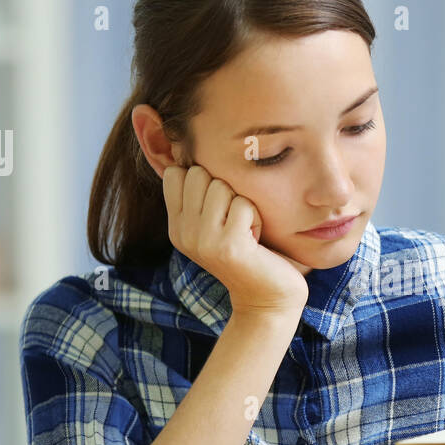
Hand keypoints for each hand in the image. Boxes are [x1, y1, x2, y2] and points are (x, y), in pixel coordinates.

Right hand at [162, 163, 309, 316]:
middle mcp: (183, 233)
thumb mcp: (217, 222)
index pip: (176, 173)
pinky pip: (245, 204)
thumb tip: (183, 145)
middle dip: (226, 190)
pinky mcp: (227, 246)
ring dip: (243, 204)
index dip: (205, 179)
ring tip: (247, 231)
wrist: (268, 299)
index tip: (221, 209)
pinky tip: (256, 241)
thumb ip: (201, 194)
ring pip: (221, 186)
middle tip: (236, 222)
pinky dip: (258, 218)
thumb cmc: (251, 252)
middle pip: (199, 174)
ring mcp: (202, 241)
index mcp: (177, 226)